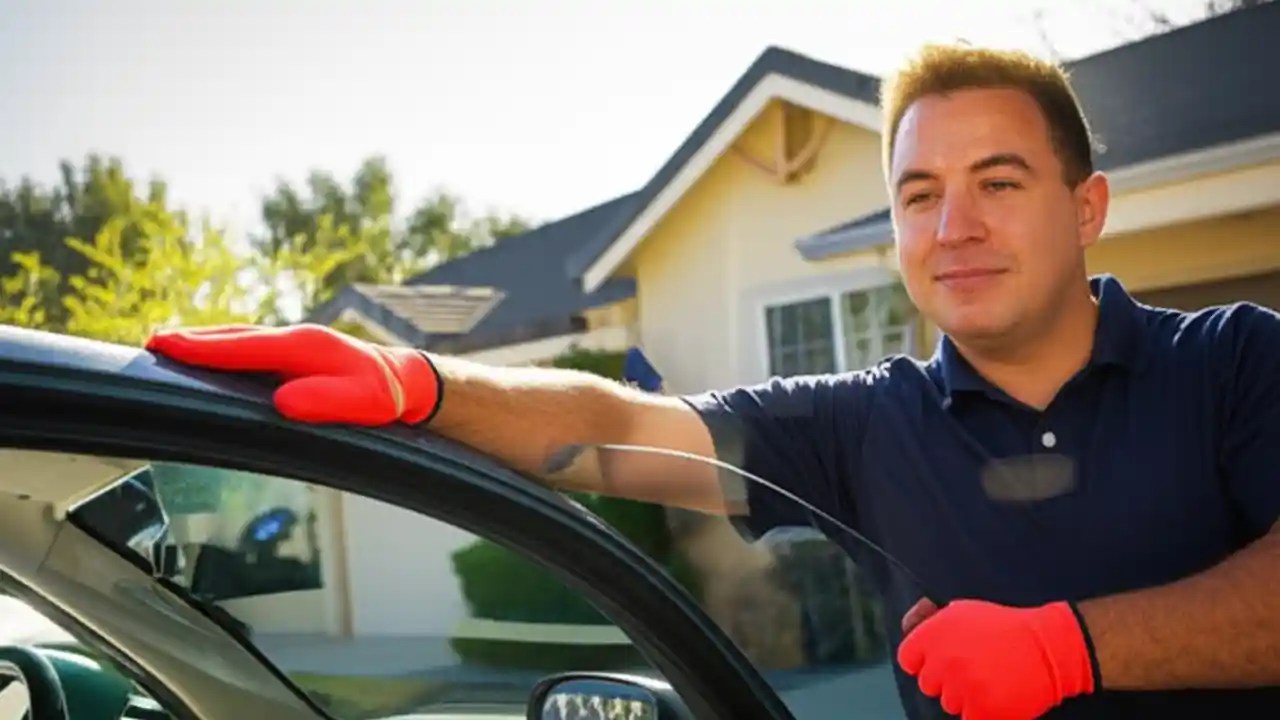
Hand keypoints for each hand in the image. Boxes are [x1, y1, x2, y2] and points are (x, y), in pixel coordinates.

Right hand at [145, 324, 441, 425]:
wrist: (408, 381)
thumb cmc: (382, 395)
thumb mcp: (359, 404)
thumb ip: (323, 402)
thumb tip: (281, 404)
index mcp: (304, 347)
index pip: (243, 348)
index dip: (202, 349)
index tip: (165, 346)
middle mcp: (296, 338)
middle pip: (235, 336)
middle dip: (194, 339)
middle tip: (153, 343)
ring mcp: (296, 342)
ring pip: (242, 338)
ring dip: (207, 340)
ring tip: (170, 344)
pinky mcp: (298, 352)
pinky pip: (253, 347)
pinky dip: (226, 347)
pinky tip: (213, 355)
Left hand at [897, 599, 1096, 718]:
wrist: (1048, 648)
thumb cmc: (1004, 627)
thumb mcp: (962, 611)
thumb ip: (930, 620)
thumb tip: (908, 625)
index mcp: (933, 635)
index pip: (908, 659)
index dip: (924, 661)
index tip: (941, 661)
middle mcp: (942, 662)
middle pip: (928, 685)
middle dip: (946, 680)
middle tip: (972, 670)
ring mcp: (960, 688)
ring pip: (949, 704)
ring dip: (965, 697)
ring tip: (989, 680)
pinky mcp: (981, 710)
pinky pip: (969, 718)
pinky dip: (982, 711)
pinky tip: (998, 694)